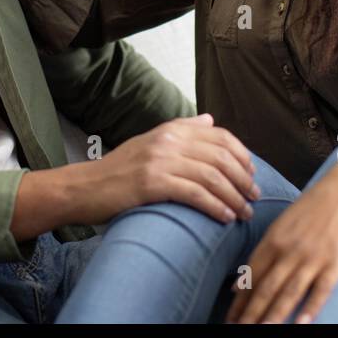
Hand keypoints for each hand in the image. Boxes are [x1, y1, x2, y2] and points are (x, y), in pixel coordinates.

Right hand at [72, 114, 260, 224]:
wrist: (84, 187)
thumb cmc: (119, 171)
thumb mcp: (150, 142)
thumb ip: (182, 130)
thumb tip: (210, 120)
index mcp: (171, 130)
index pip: (220, 136)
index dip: (242, 156)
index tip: (252, 174)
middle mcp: (168, 141)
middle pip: (221, 157)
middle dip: (243, 180)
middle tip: (254, 198)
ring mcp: (159, 161)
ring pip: (211, 176)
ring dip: (234, 197)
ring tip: (244, 213)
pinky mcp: (151, 183)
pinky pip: (194, 194)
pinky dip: (214, 206)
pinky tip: (224, 217)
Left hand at [225, 164, 337, 323]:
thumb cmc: (314, 207)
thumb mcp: (282, 225)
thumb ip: (263, 253)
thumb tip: (239, 283)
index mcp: (273, 240)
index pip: (250, 277)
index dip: (239, 302)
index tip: (229, 319)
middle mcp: (289, 250)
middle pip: (265, 289)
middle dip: (250, 315)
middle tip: (238, 331)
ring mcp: (312, 257)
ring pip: (288, 294)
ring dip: (273, 318)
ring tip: (262, 333)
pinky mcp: (335, 263)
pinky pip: (320, 290)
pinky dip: (310, 309)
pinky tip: (300, 324)